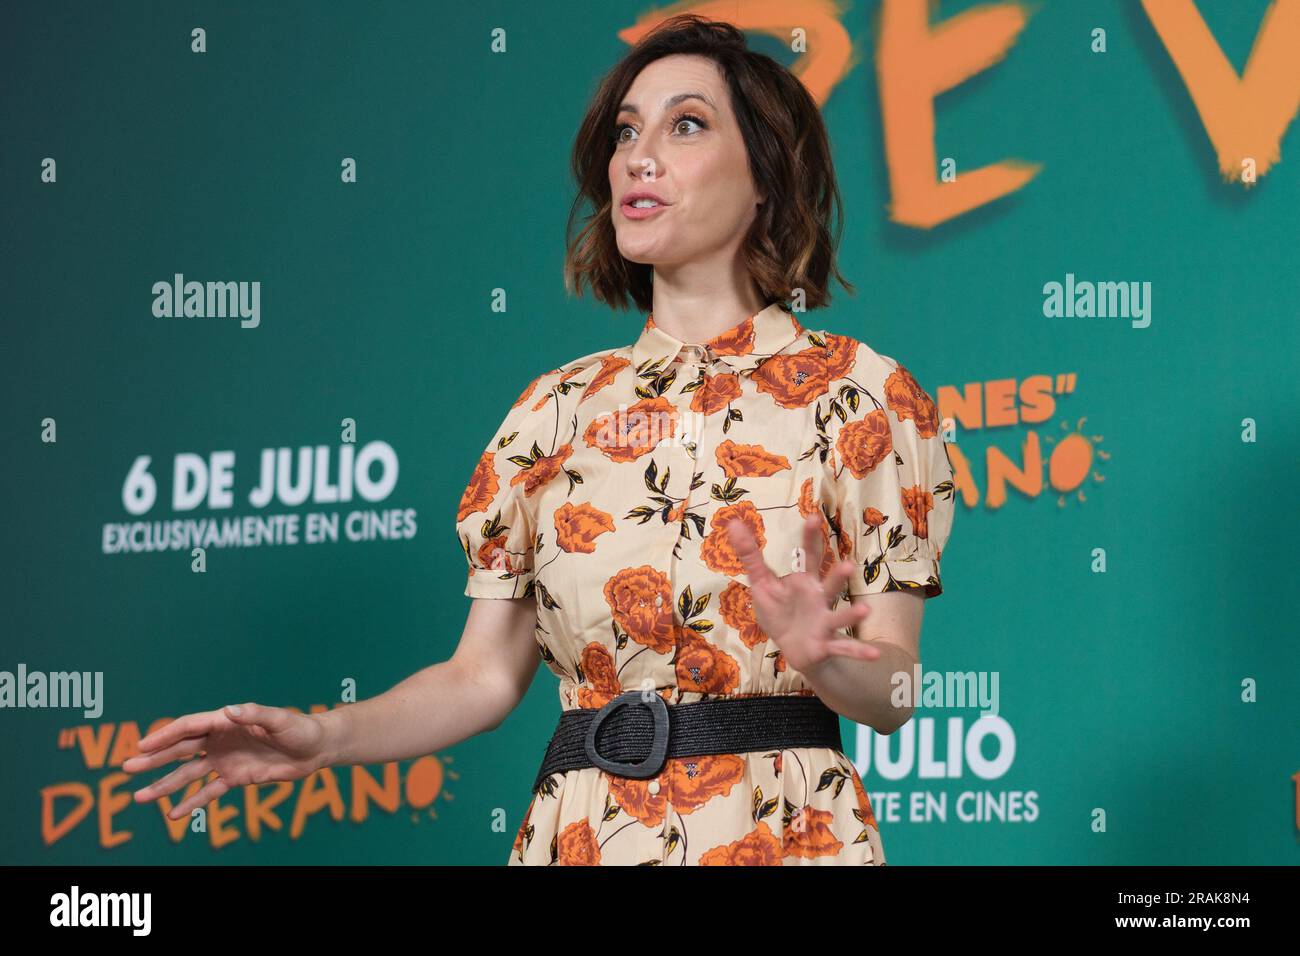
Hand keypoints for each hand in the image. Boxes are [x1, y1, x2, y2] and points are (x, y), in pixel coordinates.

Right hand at [123, 702, 329, 819]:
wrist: (316, 749)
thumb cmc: (299, 728)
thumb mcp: (280, 720)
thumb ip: (255, 714)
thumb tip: (229, 710)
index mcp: (226, 722)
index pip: (188, 728)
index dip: (164, 736)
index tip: (142, 745)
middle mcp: (220, 740)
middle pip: (180, 750)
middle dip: (153, 759)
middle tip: (127, 768)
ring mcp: (225, 760)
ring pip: (188, 774)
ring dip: (164, 785)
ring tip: (139, 797)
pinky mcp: (236, 778)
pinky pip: (208, 792)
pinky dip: (191, 803)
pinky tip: (172, 814)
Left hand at [725, 511, 879, 673]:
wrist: (792, 648)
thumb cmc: (780, 611)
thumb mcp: (761, 584)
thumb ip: (750, 555)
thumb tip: (733, 523)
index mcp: (803, 582)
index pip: (807, 557)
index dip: (810, 538)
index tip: (812, 517)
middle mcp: (818, 598)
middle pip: (830, 584)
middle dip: (838, 575)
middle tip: (849, 565)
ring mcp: (824, 621)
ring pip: (839, 615)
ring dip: (851, 614)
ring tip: (865, 611)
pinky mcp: (826, 644)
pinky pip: (843, 647)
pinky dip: (858, 651)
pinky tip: (873, 655)